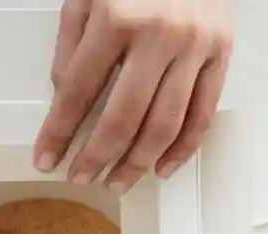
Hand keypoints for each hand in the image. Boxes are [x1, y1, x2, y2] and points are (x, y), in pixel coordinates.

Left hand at [35, 0, 232, 192]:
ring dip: (137, 163)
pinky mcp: (221, 53)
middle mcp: (158, 35)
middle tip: (80, 178)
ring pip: (164, 125)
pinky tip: (161, 168)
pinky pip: (202, 114)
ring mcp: (194, 47)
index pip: (77, 93)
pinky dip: (182, 149)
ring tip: (116, 181)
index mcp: (116, 18)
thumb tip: (63, 99)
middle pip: (122, 118)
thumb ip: (70, 44)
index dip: (58, 133)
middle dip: (96, 157)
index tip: (46, 160)